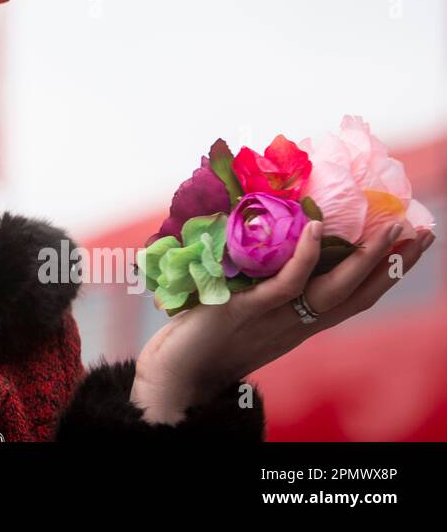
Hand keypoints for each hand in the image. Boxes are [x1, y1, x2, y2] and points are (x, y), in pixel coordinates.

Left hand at [131, 218, 435, 422]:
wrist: (178, 372)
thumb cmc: (206, 334)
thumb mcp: (247, 306)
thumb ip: (267, 283)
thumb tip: (279, 242)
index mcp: (302, 322)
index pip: (356, 295)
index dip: (387, 272)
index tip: (414, 242)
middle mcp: (298, 322)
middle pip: (359, 293)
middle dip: (394, 264)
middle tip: (423, 231)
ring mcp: (276, 317)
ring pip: (334, 289)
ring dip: (366, 260)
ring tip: (391, 228)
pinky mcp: (247, 310)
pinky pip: (285, 284)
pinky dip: (305, 258)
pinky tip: (318, 229)